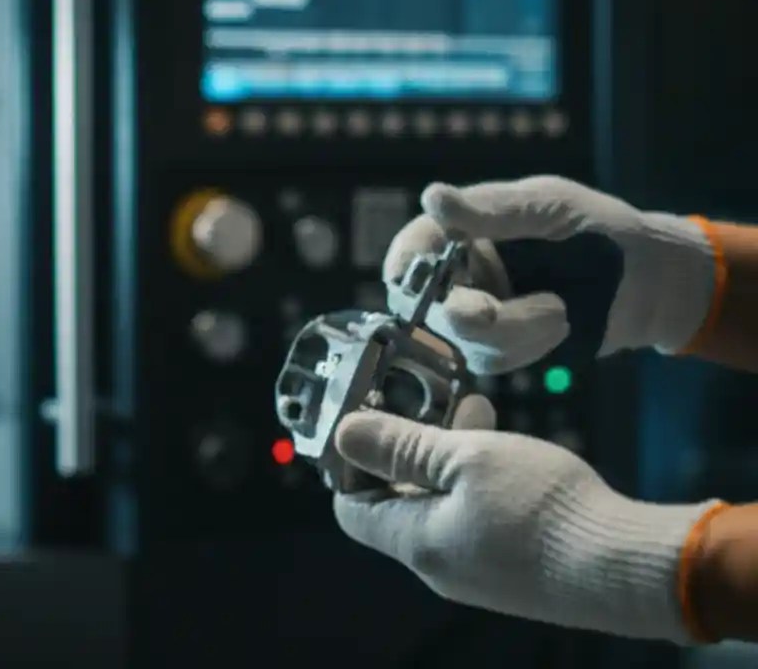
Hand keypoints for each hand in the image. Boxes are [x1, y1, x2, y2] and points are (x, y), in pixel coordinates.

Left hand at [332, 400, 718, 642]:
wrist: (627, 568)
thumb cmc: (543, 510)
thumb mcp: (466, 458)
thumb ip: (403, 446)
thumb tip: (344, 435)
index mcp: (415, 542)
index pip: (350, 506)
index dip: (351, 462)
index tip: (368, 419)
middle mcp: (439, 566)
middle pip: (396, 503)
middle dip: (409, 448)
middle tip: (431, 401)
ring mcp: (478, 572)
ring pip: (442, 506)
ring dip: (450, 457)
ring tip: (477, 410)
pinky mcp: (513, 571)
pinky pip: (478, 520)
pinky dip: (480, 481)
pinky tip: (507, 449)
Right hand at [384, 176, 715, 373]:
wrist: (652, 284)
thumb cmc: (602, 231)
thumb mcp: (550, 207)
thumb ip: (491, 211)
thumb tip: (432, 197)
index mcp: (466, 231)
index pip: (414, 247)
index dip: (404, 264)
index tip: (411, 278)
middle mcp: (462, 274)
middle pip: (427, 304)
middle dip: (464, 312)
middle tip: (490, 311)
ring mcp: (478, 316)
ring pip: (461, 338)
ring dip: (511, 329)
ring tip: (559, 310)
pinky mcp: (500, 349)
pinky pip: (492, 359)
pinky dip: (527, 345)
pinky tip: (559, 325)